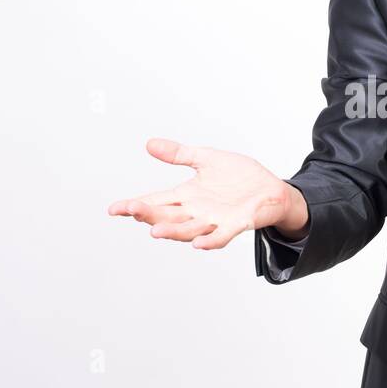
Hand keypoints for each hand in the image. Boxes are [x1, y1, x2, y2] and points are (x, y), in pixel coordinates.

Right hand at [107, 138, 307, 248]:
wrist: (272, 189)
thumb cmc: (240, 176)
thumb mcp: (207, 158)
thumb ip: (179, 153)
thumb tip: (149, 143)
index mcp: (187, 196)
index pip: (156, 201)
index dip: (135, 205)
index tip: (114, 208)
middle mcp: (196, 212)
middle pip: (167, 216)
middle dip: (148, 215)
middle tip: (131, 211)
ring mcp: (214, 221)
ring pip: (187, 230)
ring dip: (172, 231)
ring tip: (154, 231)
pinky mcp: (235, 225)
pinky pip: (219, 237)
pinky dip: (209, 241)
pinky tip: (198, 244)